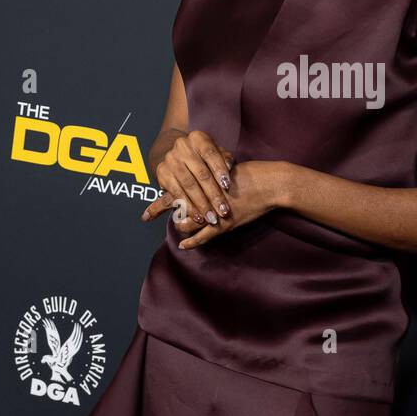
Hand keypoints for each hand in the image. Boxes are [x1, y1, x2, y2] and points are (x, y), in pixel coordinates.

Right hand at [140, 129, 234, 226]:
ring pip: (188, 185)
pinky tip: (197, 216)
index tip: (228, 186)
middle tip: (223, 211)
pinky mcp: (162, 173)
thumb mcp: (217, 153)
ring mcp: (171, 160)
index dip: (219, 170)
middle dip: (213, 194)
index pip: (211, 154)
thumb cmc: (205, 156)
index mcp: (198, 138)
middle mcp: (182, 147)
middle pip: (201, 173)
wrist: (177, 153)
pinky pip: (176, 192)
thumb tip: (229, 167)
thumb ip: (225, 159)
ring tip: (211, 218)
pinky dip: (187, 206)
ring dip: (200, 204)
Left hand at [143, 160, 286, 248]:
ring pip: (188, 221)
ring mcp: (213, 212)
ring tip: (175, 226)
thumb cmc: (251, 175)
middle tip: (147, 215)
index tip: (147, 208)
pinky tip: (183, 246)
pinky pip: (204, 236)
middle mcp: (205, 196)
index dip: (161, 198)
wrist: (269, 184)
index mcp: (203, 180)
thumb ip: (212, 172)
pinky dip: (193, 242)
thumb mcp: (227, 169)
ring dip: (180, 225)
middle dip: (162, 210)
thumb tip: (201, 169)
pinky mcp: (224, 224)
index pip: (177, 189)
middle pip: (177, 205)